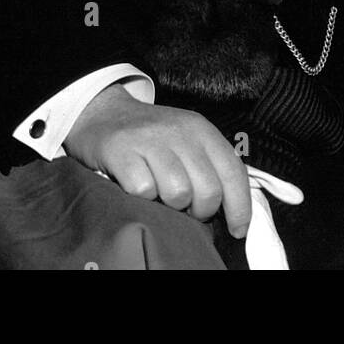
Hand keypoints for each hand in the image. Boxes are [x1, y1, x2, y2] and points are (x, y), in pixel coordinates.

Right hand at [63, 83, 250, 238]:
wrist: (104, 112)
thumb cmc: (152, 137)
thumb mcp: (188, 141)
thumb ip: (210, 167)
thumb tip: (232, 212)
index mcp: (202, 130)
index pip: (233, 172)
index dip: (240, 207)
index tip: (238, 230)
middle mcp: (181, 132)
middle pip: (208, 190)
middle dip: (200, 211)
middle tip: (185, 207)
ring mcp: (150, 139)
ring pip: (178, 194)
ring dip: (169, 205)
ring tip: (159, 194)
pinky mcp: (122, 150)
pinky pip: (143, 191)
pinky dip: (142, 197)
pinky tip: (136, 184)